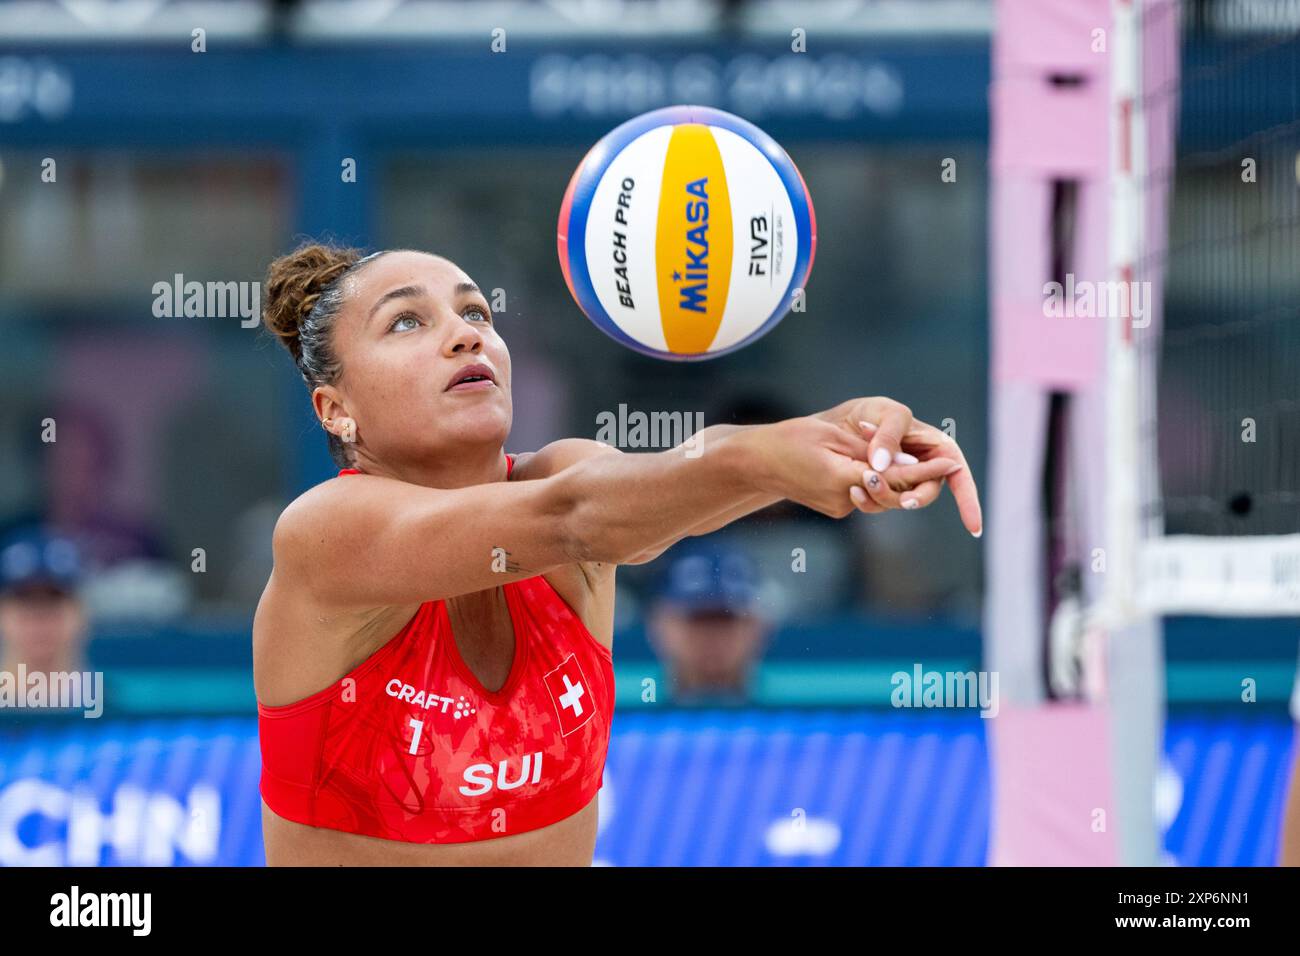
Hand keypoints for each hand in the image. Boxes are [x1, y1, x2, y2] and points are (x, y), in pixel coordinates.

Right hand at [740, 416, 959, 519]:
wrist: (757, 462)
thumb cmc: (791, 439)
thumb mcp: (833, 436)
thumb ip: (870, 451)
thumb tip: (907, 464)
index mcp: (841, 479)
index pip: (893, 479)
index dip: (925, 472)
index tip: (950, 462)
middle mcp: (842, 500)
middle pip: (892, 493)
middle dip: (919, 478)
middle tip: (947, 459)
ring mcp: (839, 508)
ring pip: (881, 494)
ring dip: (896, 478)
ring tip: (917, 460)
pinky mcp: (836, 509)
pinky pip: (866, 494)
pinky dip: (875, 481)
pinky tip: (877, 465)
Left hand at [816, 398, 982, 535]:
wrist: (836, 424)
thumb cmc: (872, 412)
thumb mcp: (885, 411)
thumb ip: (889, 434)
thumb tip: (883, 466)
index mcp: (937, 448)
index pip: (960, 477)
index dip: (969, 502)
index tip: (974, 528)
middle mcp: (924, 468)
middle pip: (928, 493)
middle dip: (916, 498)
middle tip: (903, 500)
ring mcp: (902, 482)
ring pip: (902, 500)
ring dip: (886, 495)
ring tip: (867, 484)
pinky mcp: (882, 490)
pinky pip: (879, 502)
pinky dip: (868, 499)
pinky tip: (855, 491)